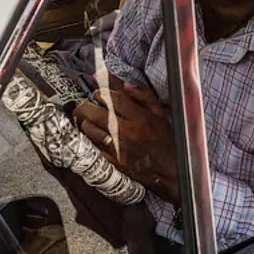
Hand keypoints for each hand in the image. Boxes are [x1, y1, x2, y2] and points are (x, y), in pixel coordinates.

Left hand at [73, 80, 179, 202]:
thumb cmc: (163, 139)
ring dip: (85, 122)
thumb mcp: (159, 113)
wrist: (168, 169)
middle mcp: (127, 131)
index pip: (113, 99)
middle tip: (85, 105)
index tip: (97, 93)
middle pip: (96, 113)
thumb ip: (143, 95)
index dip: (101, 92)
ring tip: (87, 120)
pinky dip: (89, 138)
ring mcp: (118, 148)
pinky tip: (92, 135)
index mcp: (140, 117)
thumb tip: (125, 84)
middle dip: (86, 106)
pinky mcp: (112, 161)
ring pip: (90, 129)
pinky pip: (92, 145)